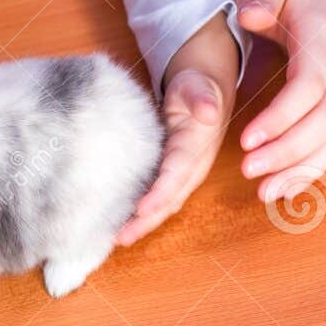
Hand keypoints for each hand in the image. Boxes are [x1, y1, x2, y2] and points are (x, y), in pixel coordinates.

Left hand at [117, 11, 239, 244]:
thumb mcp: (199, 86)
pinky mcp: (171, 175)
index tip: (141, 208)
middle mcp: (191, 167)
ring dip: (142, 223)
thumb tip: (208, 112)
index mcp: (197, 147)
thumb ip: (202, 98)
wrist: (204, 89)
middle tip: (121, 237)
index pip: (177, 174)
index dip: (161, 193)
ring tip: (117, 239)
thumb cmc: (197, 87)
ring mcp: (182, 174)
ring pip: (163, 204)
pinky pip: (157, 198)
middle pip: (170, 199)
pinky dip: (141, 214)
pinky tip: (120, 223)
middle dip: (147, 221)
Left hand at [235, 0, 325, 201]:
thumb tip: (250, 16)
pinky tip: (285, 187)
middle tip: (249, 172)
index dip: (281, 117)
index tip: (245, 140)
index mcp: (324, 38)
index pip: (309, 86)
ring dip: (303, 169)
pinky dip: (315, 167)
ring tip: (265, 192)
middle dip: (289, 151)